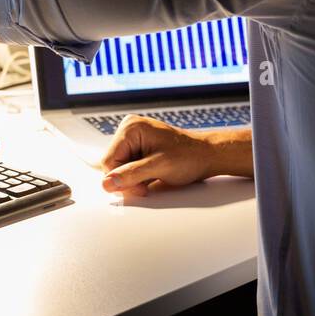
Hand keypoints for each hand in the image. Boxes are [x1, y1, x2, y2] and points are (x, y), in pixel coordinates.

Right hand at [99, 115, 214, 195]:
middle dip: (128, 179)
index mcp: (131, 128)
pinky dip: (138, 177)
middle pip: (113, 164)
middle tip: (147, 185)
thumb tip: (107, 183)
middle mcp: (130, 130)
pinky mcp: (139, 148)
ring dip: (134, 179)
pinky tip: (152, 175)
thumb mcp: (159, 167)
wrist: (207, 156)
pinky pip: (128, 167)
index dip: (121, 179)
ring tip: (153, 177)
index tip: (139, 187)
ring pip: (120, 168)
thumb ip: (131, 174)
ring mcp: (134, 139)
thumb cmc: (189, 156)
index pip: (109, 161)